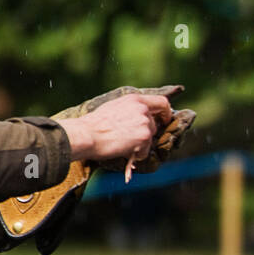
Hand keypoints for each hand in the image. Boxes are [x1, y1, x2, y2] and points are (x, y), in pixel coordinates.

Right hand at [56, 93, 172, 164]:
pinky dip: (137, 155)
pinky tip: (123, 151)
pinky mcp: (144, 137)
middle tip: (133, 140)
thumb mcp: (113, 107)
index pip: (162, 102)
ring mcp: (145, 123)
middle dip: (146, 133)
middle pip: (155, 124)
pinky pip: (146, 151)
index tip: (164, 120)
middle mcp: (142, 109)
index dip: (166, 112)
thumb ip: (129, 109)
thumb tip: (136, 115)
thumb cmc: (93, 124)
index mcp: (134, 99)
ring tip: (122, 145)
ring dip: (140, 144)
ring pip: (150, 137)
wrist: (87, 134)